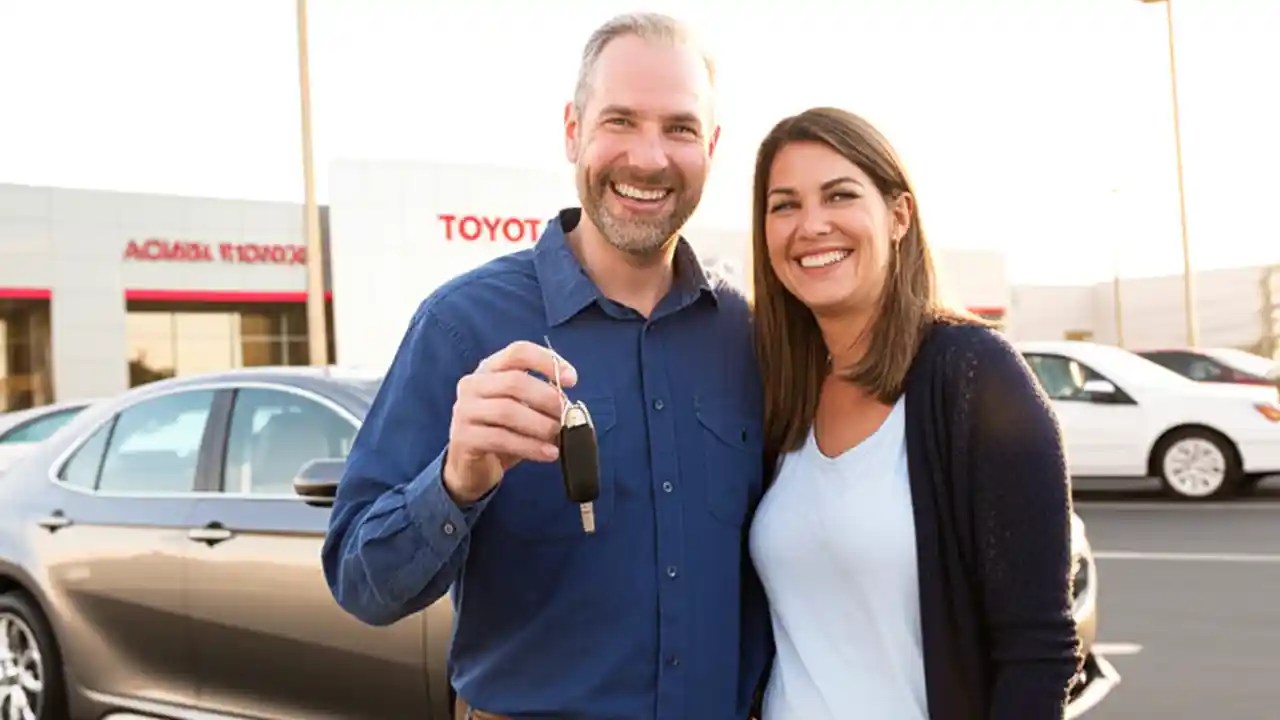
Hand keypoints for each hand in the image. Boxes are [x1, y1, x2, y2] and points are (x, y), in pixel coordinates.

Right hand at [443, 340, 576, 504]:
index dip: (547, 362)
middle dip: (547, 398)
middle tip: (566, 415)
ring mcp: (464, 410)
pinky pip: (501, 438)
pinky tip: (549, 453)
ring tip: (558, 435)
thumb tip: (569, 405)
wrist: (473, 468)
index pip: (518, 352)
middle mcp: (473, 384)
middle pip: (514, 381)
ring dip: (540, 424)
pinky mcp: (463, 438)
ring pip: (507, 411)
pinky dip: (530, 446)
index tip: (572, 380)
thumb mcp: (523, 410)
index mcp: (490, 369)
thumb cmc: (503, 432)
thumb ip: (542, 400)